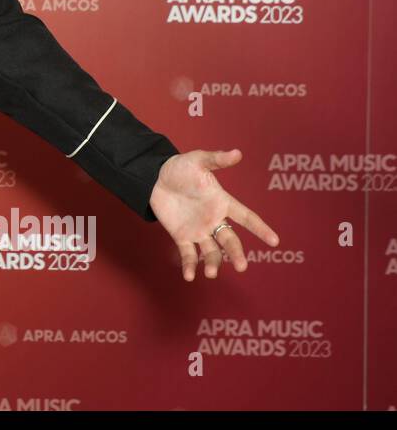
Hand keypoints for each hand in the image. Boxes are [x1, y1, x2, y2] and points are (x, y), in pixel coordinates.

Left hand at [148, 148, 279, 280]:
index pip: (246, 217)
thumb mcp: (198, 161)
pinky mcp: (182, 236)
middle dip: (236, 253)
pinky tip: (189, 276)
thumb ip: (216, 159)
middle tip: (241, 266)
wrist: (155, 177)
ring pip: (211, 251)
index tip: (274, 241)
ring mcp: (199, 230)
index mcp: (222, 203)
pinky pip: (188, 254)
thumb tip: (237, 153)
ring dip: (213, 263)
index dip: (260, 228)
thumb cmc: (180, 168)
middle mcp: (214, 220)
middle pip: (230, 240)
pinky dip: (189, 265)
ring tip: (211, 273)